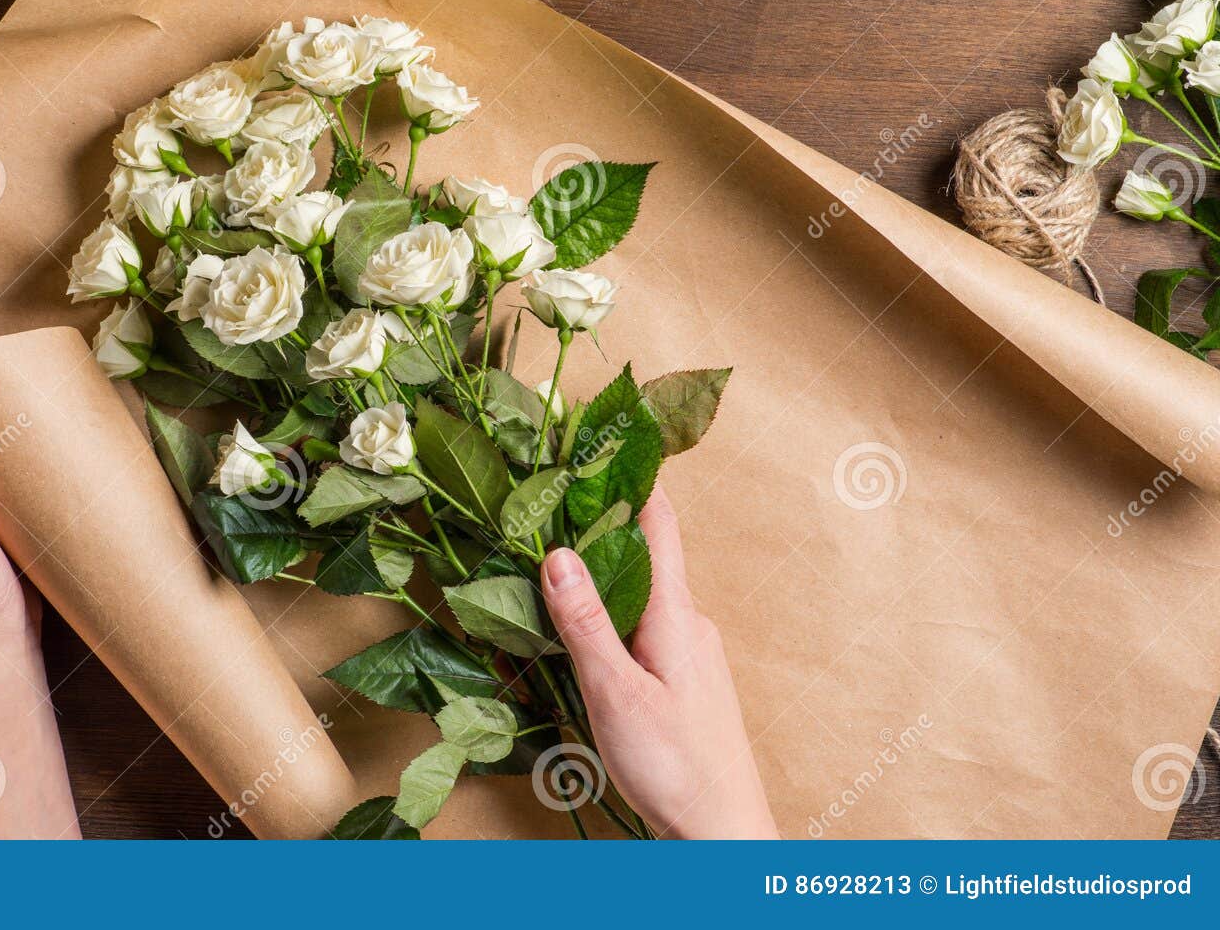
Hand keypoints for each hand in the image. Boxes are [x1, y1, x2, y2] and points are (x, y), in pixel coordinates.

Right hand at [540, 492, 776, 838]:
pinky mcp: (682, 676)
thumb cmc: (675, 767)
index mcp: (676, 614)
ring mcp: (689, 649)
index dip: (631, 475)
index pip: (658, 522)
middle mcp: (688, 621)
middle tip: (545, 494)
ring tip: (546, 556)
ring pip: (639, 591)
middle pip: (642, 551)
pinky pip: (641, 623)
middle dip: (596, 521)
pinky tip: (577, 628)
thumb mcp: (616, 693)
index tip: (599, 434)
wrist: (723, 835)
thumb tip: (557, 552)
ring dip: (598, 570)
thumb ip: (586, 623)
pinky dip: (608, 610)